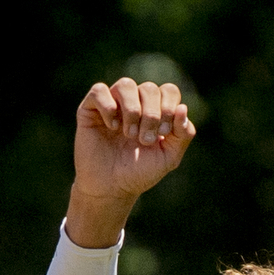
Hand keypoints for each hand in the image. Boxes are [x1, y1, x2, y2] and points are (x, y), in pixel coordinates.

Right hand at [69, 78, 194, 240]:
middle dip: (151, 115)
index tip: (162, 134)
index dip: (169, 107)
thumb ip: (183, 134)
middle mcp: (135, 102)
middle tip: (144, 140)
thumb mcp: (169, 157)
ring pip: (126, 85)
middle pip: (149, 88)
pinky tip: (112, 127)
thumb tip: (183, 108)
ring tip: (129, 134)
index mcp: (156, 110)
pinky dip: (108, 106)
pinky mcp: (90, 109)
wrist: (110, 189)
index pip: (168, 91)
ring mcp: (113, 103)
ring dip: (132, 110)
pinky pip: (99, 91)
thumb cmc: (139, 173)